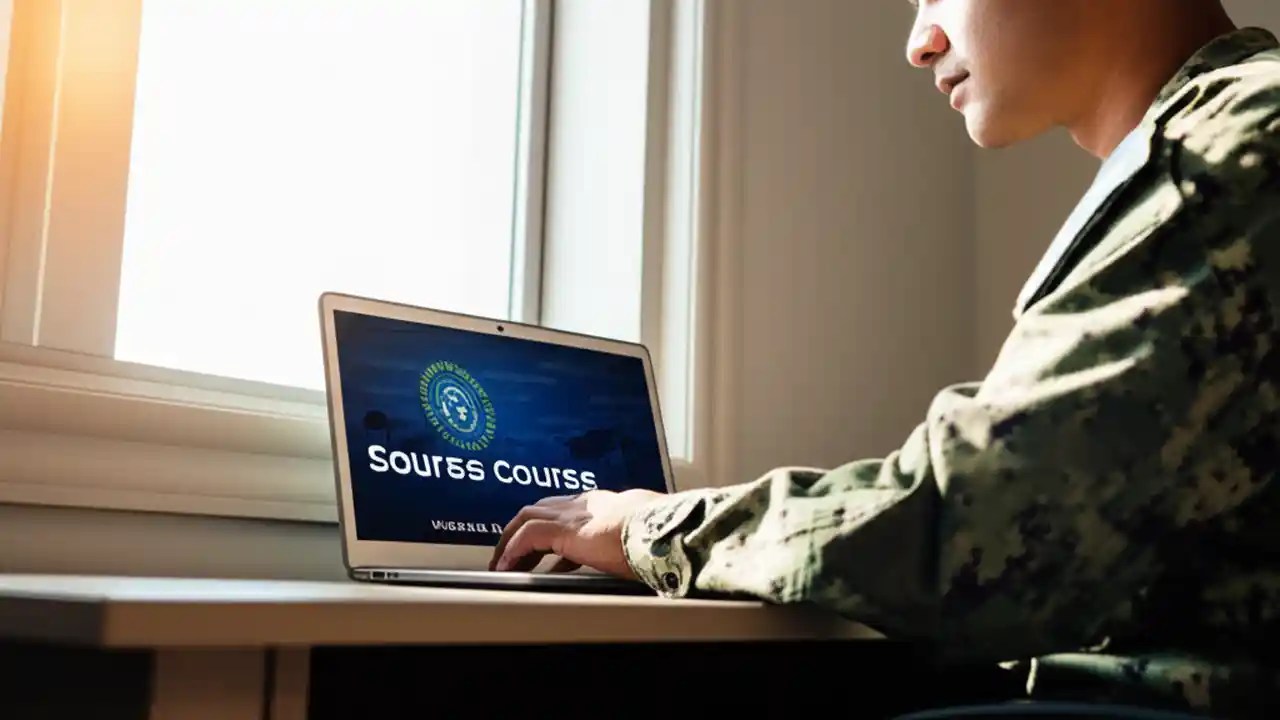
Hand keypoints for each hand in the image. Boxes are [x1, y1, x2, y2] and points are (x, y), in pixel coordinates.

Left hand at [488, 489, 666, 577]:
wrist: (666, 531)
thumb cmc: (665, 537)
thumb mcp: (643, 539)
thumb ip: (630, 545)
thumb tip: (635, 561)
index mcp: (608, 505)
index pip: (570, 511)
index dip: (553, 530)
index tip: (548, 555)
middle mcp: (588, 504)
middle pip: (542, 509)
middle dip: (523, 531)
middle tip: (513, 555)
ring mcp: (575, 513)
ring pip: (528, 517)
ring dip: (510, 540)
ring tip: (502, 563)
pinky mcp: (565, 528)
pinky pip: (527, 536)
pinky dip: (514, 549)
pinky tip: (507, 566)